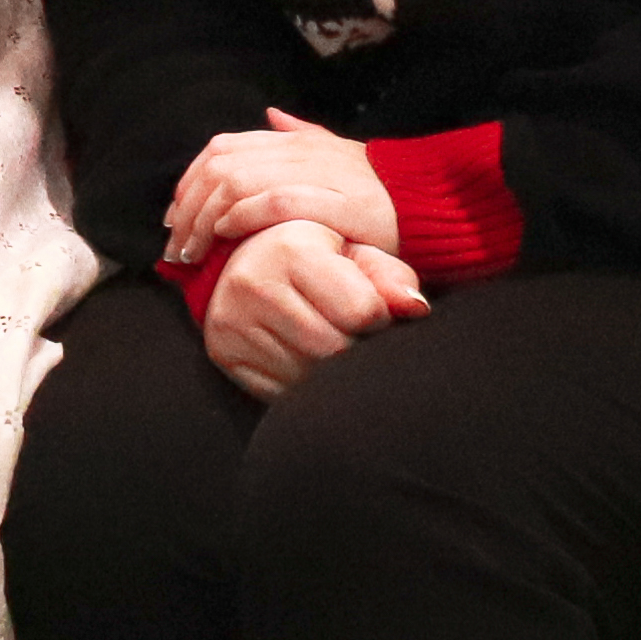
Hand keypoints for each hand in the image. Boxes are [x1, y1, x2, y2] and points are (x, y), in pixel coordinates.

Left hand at [163, 107, 397, 266]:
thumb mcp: (339, 154)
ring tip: (193, 252)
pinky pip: (276, 202)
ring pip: (239, 182)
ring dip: (205, 218)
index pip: (221, 148)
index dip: (189, 180)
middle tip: (176, 244)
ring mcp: (319, 175)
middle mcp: (302, 152)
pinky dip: (242, 216)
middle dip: (188, 206)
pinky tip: (227, 235)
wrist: (437, 204)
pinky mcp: (338, 204)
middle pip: (220, 167)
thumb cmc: (382, 189)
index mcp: (296, 141)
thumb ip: (301, 135)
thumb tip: (270, 115)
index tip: (174, 215)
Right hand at [197, 221, 431, 400]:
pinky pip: (279, 390)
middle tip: (348, 330)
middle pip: (333, 348)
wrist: (250, 263)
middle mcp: (252, 281)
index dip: (378, 318)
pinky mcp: (223, 352)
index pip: (361, 312)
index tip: (368, 308)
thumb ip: (393, 279)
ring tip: (324, 339)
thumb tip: (417, 309)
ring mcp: (231, 320)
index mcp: (291, 248)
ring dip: (328, 369)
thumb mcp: (358, 256)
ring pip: (307, 375)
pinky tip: (299, 355)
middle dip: (354, 347)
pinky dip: (300, 383)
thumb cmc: (319, 260)